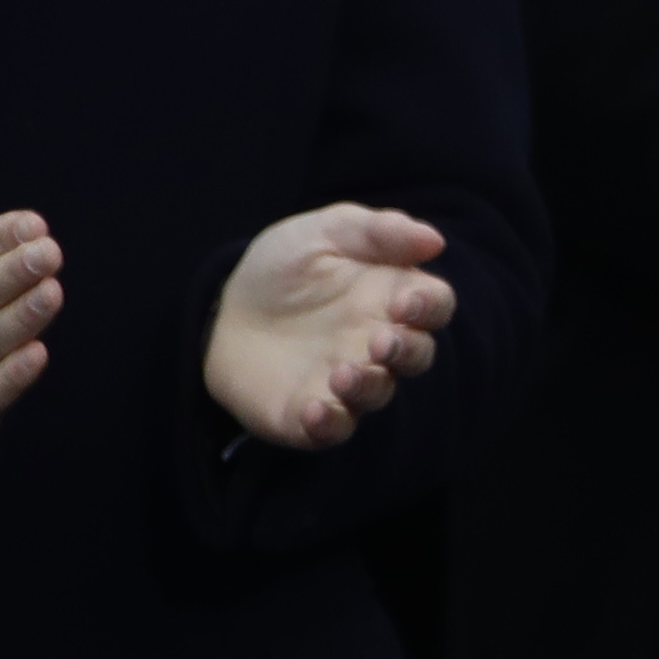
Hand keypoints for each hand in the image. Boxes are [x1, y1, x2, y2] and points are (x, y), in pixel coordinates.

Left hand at [202, 205, 454, 453]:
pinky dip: (330, 423)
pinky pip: (333, 428)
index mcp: (391, 297)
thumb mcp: (327, 231)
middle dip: (406, 351)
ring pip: (378, 393)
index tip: (406, 301)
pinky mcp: (310, 413)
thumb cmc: (285, 265)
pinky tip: (315, 408)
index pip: (434, 305)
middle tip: (380, 341)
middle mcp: (377, 344)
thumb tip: (435, 241)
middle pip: (417, 355)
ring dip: (368, 387)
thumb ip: (379, 230)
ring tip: (342, 373)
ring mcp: (346, 381)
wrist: (222, 309)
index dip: (430, 306)